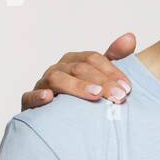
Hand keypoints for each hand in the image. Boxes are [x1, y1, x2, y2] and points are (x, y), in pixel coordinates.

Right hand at [21, 33, 137, 110]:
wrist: (58, 122)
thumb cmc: (82, 97)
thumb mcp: (100, 78)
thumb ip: (115, 58)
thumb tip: (130, 37)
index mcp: (74, 61)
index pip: (93, 59)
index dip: (111, 71)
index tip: (128, 87)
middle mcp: (58, 69)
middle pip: (78, 69)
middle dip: (101, 81)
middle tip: (119, 96)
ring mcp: (43, 84)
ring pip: (57, 79)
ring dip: (76, 86)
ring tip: (95, 95)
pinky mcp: (29, 102)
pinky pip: (29, 97)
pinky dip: (37, 96)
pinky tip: (49, 98)